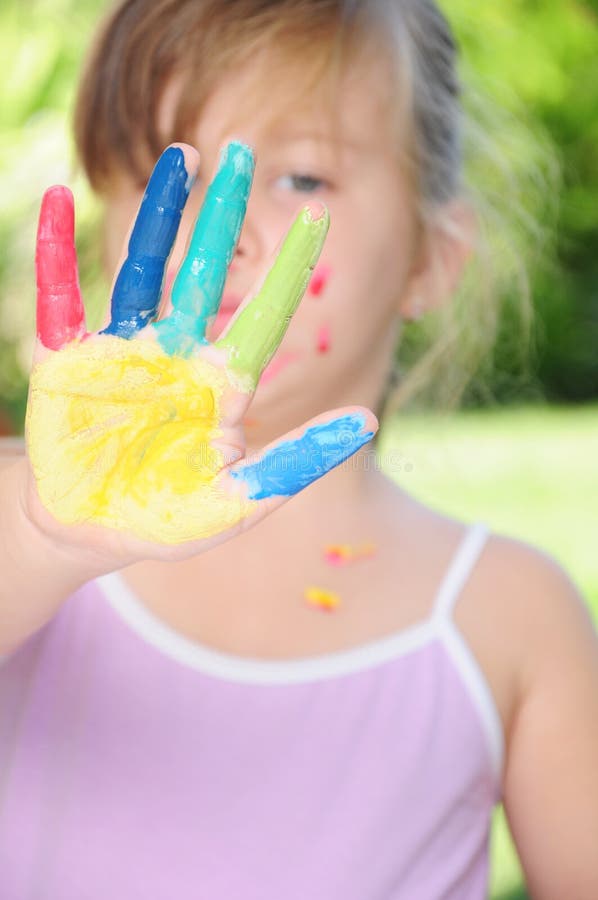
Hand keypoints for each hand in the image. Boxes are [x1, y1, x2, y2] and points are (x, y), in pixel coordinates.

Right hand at [24, 142, 376, 564]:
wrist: (90, 530)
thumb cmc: (165, 519)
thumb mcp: (237, 502)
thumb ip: (296, 464)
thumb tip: (366, 424)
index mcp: (220, 385)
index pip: (263, 316)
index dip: (289, 269)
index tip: (320, 216)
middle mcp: (177, 355)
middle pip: (204, 273)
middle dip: (223, 216)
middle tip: (242, 151)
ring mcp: (123, 352)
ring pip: (142, 271)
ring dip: (158, 216)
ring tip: (178, 157)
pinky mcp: (70, 361)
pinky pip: (61, 299)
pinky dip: (55, 254)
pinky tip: (55, 200)